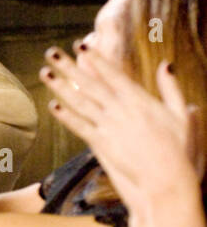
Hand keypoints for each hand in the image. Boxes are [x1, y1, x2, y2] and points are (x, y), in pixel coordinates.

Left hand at [40, 47, 203, 198]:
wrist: (169, 180)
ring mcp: (110, 127)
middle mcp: (121, 110)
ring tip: (44, 73)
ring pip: (79, 102)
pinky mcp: (102, 144)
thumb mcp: (181, 114)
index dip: (95, 58)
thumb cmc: (179, 149)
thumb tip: (166, 64)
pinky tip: (52, 105)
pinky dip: (65, 116)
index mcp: (140, 100)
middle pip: (90, 83)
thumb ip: (171, 88)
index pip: (112, 74)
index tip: (80, 46)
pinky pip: (80, 126)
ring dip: (60, 86)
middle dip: (69, 66)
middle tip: (51, 52)